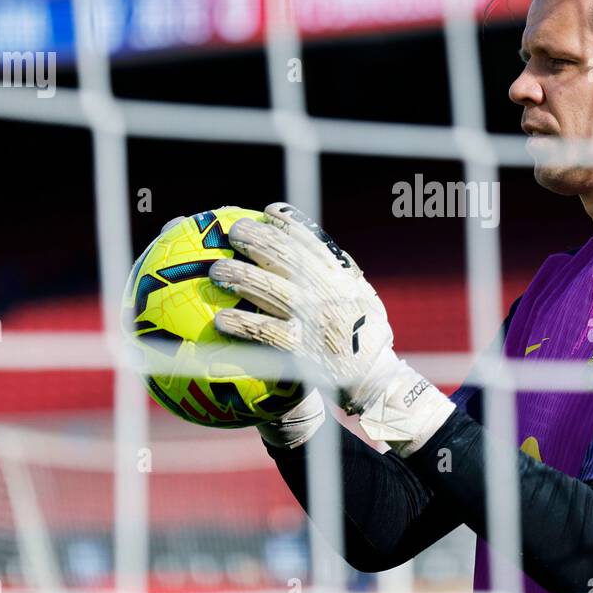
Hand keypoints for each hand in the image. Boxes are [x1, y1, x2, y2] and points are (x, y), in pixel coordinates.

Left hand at [211, 203, 455, 455]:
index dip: (290, 223)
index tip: (269, 210)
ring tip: (216, 271)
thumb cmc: (364, 338)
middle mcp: (329, 293)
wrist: (376, 381)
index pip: (314, 241)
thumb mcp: (363, 298)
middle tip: (232, 231)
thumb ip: (342, 275)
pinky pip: (264, 333)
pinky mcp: (303, 349)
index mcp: (342, 278)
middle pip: (286, 257)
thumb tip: (312, 249)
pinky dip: (241, 325)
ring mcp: (315, 320)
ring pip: (270, 290)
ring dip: (240, 277)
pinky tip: (220, 321)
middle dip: (257, 239)